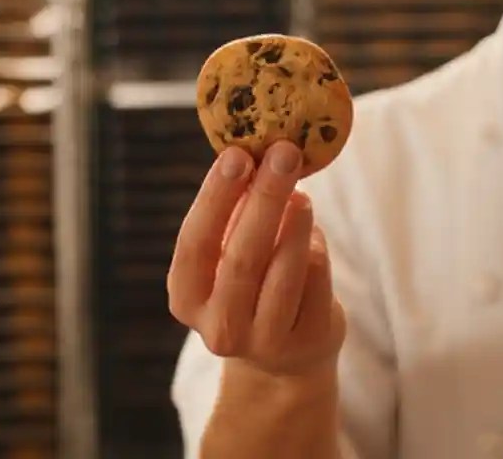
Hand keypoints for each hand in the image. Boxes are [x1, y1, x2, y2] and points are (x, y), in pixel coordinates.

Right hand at [168, 141, 345, 378]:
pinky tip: (311, 233)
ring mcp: (264, 342)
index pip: (194, 244)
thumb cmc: (251, 282)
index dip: (215, 198)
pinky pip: (316, 285)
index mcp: (186, 297)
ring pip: (282, 274)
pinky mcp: (306, 343)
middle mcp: (219, 327)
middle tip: (284, 154)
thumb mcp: (230, 250)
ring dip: (295, 225)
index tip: (237, 155)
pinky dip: (315, 250)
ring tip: (301, 194)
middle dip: (265, 199)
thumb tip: (258, 150)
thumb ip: (237, 211)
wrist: (285, 351)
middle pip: (241, 258)